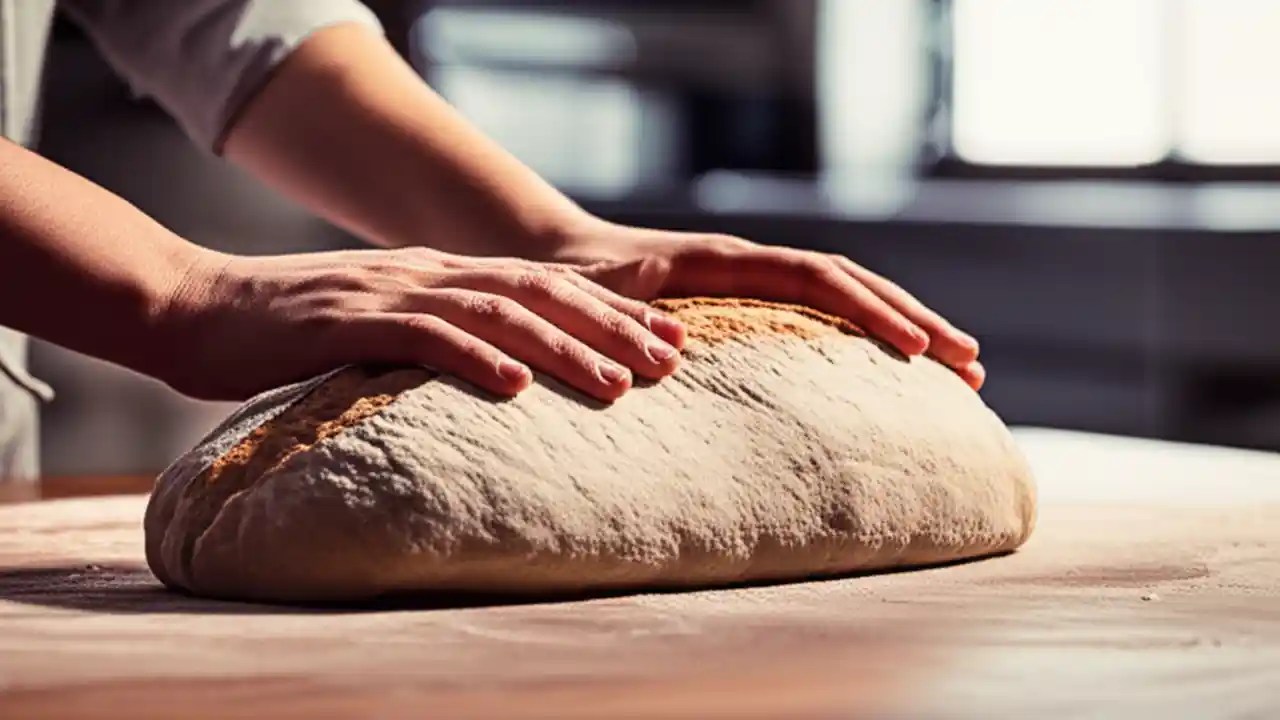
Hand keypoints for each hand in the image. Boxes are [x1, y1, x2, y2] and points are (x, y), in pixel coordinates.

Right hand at [153, 247, 684, 401]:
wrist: (195, 308)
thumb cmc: (289, 334)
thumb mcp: (379, 328)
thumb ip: (436, 339)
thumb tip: (499, 378)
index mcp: (439, 275)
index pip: (543, 286)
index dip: (610, 311)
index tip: (666, 340)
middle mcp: (426, 274)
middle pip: (539, 292)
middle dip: (610, 326)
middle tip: (670, 361)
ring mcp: (388, 293)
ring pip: (497, 312)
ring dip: (562, 347)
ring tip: (617, 384)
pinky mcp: (347, 321)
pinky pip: (423, 336)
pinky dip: (473, 357)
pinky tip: (514, 386)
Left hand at [553, 219, 984, 389]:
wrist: (566, 257)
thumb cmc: (575, 285)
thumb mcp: (591, 301)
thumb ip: (622, 320)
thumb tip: (669, 353)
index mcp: (723, 261)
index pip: (814, 279)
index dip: (867, 311)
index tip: (915, 350)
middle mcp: (753, 263)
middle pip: (853, 282)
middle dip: (916, 320)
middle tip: (973, 366)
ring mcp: (760, 278)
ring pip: (851, 292)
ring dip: (909, 323)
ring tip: (964, 365)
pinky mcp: (758, 297)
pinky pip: (830, 307)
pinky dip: (872, 329)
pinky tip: (903, 363)